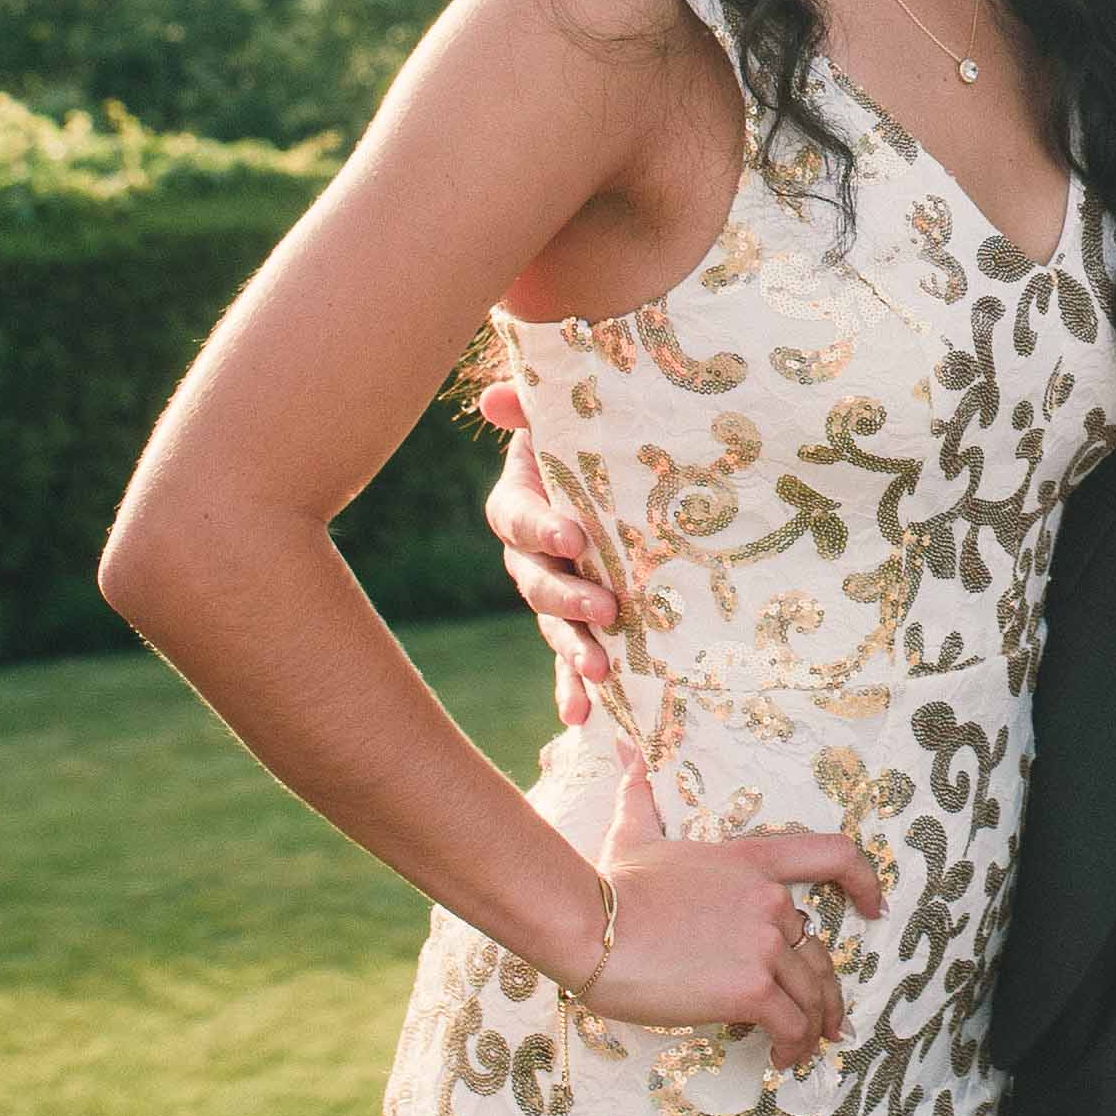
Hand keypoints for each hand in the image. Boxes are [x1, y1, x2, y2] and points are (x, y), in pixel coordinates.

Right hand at [480, 379, 622, 734]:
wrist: (622, 476)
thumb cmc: (593, 440)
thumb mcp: (570, 420)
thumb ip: (534, 405)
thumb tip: (493, 397)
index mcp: (520, 504)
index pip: (517, 518)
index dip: (541, 527)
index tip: (574, 535)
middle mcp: (529, 555)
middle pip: (536, 581)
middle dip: (567, 598)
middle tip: (605, 607)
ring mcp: (553, 594)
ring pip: (553, 627)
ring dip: (574, 651)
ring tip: (601, 671)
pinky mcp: (579, 625)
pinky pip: (570, 662)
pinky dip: (571, 691)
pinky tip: (582, 718)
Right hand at [567, 748, 883, 1070]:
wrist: (590, 926)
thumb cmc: (610, 885)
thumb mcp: (635, 833)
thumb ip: (640, 794)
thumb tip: (624, 752)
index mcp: (753, 862)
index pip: (833, 855)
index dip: (864, 881)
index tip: (874, 907)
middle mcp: (771, 902)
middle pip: (819, 951)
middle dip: (827, 993)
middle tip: (827, 1022)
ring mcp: (765, 945)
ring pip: (810, 995)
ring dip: (811, 1028)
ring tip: (799, 1050)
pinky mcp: (750, 989)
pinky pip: (790, 1025)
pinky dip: (792, 1047)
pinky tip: (779, 1059)